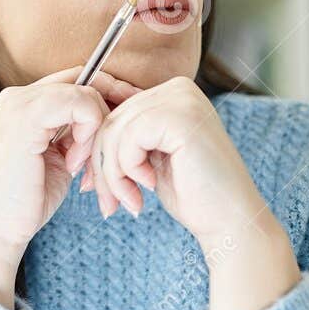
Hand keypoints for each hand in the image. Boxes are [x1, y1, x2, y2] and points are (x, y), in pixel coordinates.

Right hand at [0, 66, 139, 306]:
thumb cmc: (26, 201)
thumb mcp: (58, 158)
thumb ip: (76, 132)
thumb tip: (112, 117)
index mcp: (23, 104)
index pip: (76, 79)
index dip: (107, 94)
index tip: (126, 120)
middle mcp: (18, 96)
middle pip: (85, 78)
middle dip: (113, 105)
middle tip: (120, 139)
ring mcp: (20, 103)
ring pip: (87, 92)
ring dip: (96, 130)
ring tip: (80, 165)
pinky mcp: (27, 116)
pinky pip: (82, 105)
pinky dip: (89, 133)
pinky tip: (74, 162)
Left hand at [83, 77, 300, 309]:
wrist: (231, 221)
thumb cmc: (192, 194)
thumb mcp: (149, 158)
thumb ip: (125, 138)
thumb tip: (77, 134)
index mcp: (172, 93)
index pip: (112, 112)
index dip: (98, 151)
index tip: (98, 187)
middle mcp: (179, 88)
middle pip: (109, 120)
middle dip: (102, 166)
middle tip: (109, 203)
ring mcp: (182, 100)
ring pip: (113, 130)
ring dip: (113, 174)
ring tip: (127, 201)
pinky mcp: (180, 118)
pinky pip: (128, 139)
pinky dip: (127, 169)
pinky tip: (148, 187)